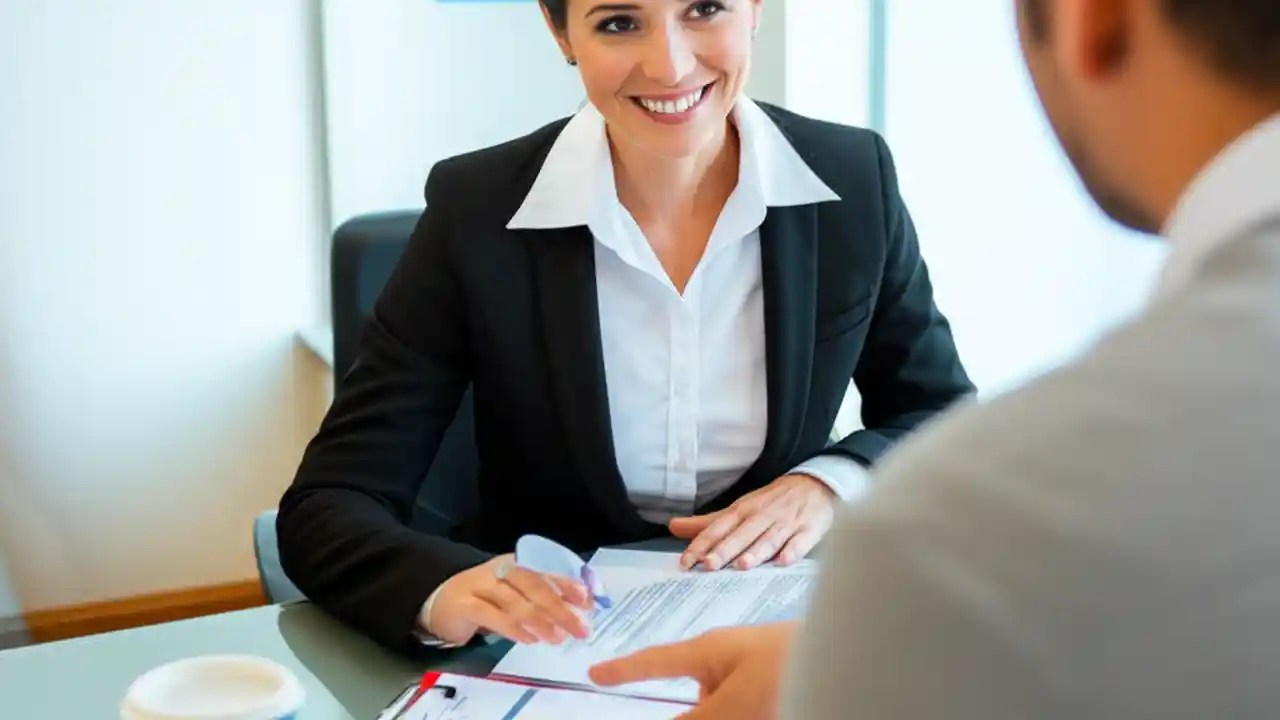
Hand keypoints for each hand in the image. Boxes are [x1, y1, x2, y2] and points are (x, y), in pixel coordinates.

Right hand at [427, 554, 593, 645]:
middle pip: (535, 585)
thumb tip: (580, 606)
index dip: (569, 585)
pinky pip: (493, 615)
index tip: (589, 602)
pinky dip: (514, 628)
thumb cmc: (485, 598)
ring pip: (516, 600)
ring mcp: (481, 584)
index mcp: (517, 563)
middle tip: (579, 628)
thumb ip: (544, 596)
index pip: (547, 571)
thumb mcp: (516, 594)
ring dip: (540, 620)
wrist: (439, 601)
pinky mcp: (465, 604)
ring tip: (557, 637)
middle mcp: (501, 570)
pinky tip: (529, 639)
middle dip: (560, 607)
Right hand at [589, 623, 795, 719]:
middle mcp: (726, 664)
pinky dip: (752, 711)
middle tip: (741, 706)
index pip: (655, 662)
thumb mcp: (732, 703)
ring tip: (761, 705)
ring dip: (735, 712)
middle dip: (701, 712)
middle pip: (696, 706)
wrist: (854, 656)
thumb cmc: (790, 667)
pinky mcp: (772, 693)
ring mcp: (751, 680)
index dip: (624, 670)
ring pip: (725, 710)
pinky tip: (768, 709)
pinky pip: (745, 708)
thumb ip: (694, 719)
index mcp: (708, 653)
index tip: (596, 673)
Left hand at [669, 474, 835, 570]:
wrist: (815, 484)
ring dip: (756, 551)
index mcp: (742, 511)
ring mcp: (786, 523)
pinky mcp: (809, 530)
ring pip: (768, 538)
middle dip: (725, 549)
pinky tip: (784, 561)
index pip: (718, 528)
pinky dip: (793, 550)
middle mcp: (762, 516)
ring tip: (742, 565)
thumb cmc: (771, 502)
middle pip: (741, 534)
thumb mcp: (738, 508)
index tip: (685, 562)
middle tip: (709, 565)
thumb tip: (673, 527)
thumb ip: (707, 523)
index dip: (701, 544)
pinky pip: (800, 541)